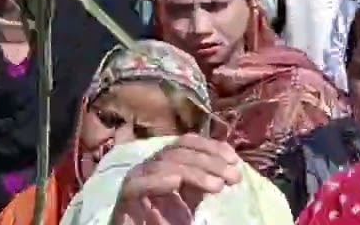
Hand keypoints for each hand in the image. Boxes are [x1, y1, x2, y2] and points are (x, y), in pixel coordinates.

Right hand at [111, 135, 241, 224]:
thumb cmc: (166, 219)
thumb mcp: (191, 196)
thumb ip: (205, 179)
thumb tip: (231, 166)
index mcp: (165, 161)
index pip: (188, 142)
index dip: (212, 146)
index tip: (235, 159)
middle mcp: (149, 165)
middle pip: (179, 151)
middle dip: (210, 161)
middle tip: (234, 176)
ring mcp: (135, 180)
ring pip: (163, 165)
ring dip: (194, 173)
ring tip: (217, 186)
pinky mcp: (124, 198)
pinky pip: (137, 184)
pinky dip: (156, 181)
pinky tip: (176, 182)